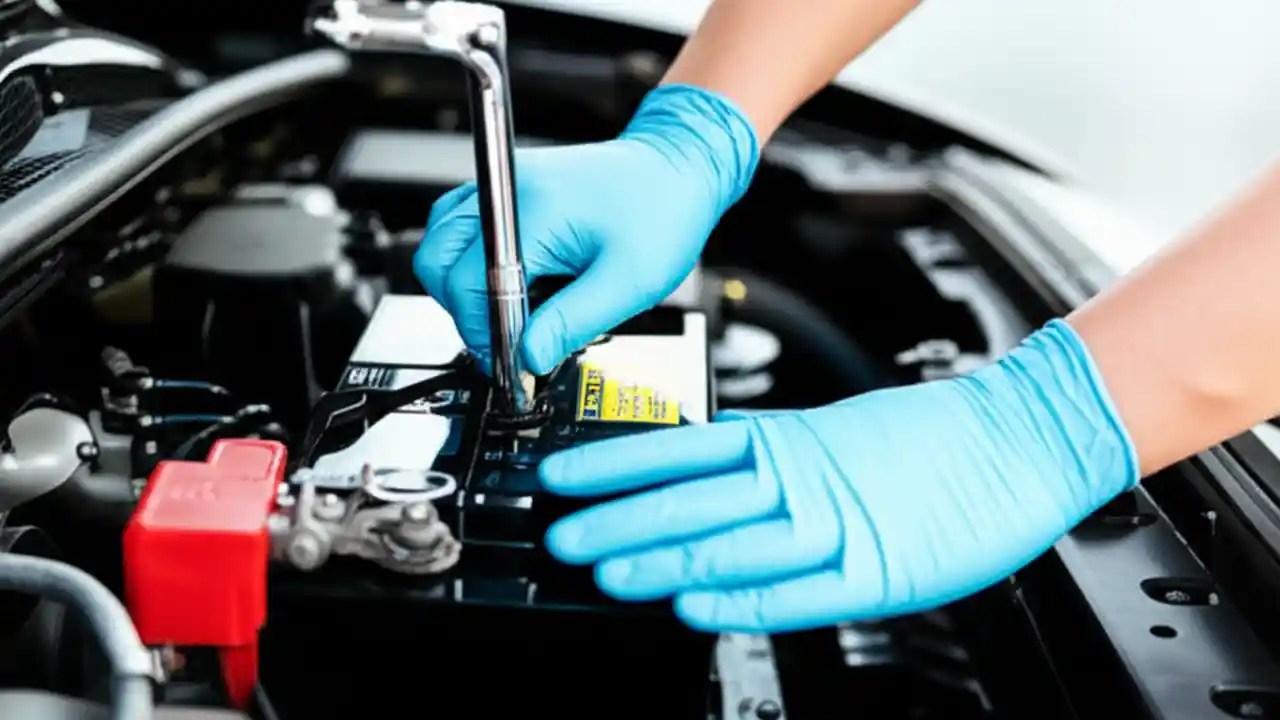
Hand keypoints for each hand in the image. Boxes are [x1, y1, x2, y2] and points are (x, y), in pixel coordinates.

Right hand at [414, 84, 758, 375]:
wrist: (680, 167)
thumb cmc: (664, 213)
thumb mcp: (629, 282)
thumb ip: (572, 322)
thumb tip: (529, 357)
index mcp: (536, 212)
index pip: (467, 283)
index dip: (484, 332)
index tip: (512, 359)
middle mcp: (508, 190)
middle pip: (436, 261)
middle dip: (464, 311)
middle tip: (509, 337)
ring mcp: (504, 184)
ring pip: (440, 242)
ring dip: (462, 285)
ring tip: (512, 309)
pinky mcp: (508, 188)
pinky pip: (460, 226)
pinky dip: (469, 260)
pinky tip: (509, 279)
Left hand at [539, 320, 1138, 632]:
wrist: (1025, 439)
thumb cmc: (933, 438)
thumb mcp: (835, 429)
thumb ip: (767, 451)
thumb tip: (696, 463)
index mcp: (791, 440)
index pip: (682, 449)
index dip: (617, 464)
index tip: (563, 476)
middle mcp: (803, 478)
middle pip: (694, 497)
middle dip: (620, 518)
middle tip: (562, 535)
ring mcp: (839, 524)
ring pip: (735, 542)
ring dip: (665, 557)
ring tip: (607, 572)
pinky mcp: (876, 571)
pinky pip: (798, 591)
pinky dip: (744, 598)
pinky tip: (696, 608)